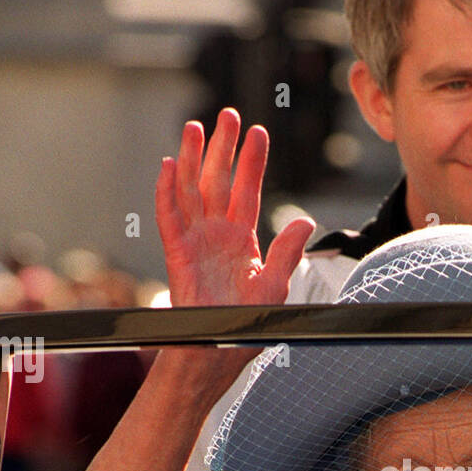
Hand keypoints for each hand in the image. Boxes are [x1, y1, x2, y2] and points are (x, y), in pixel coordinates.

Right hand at [155, 108, 314, 392]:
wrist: (216, 356)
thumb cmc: (245, 328)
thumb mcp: (275, 289)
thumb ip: (287, 253)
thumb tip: (305, 222)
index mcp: (241, 241)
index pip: (246, 192)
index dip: (252, 163)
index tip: (259, 132)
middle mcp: (216, 236)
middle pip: (217, 182)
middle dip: (223, 149)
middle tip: (229, 114)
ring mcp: (194, 243)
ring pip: (190, 192)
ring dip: (191, 159)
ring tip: (195, 127)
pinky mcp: (176, 256)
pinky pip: (169, 219)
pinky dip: (166, 193)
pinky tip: (167, 166)